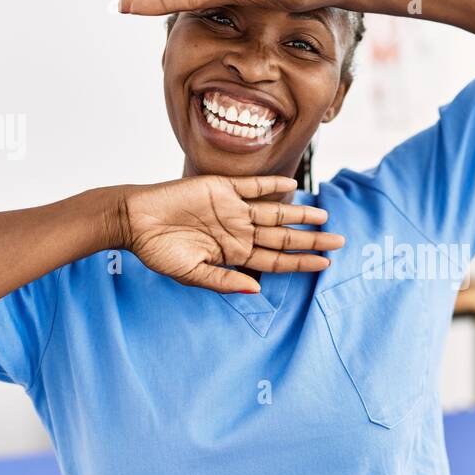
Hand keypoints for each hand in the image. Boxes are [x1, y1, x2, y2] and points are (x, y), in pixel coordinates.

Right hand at [117, 175, 343, 292]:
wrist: (135, 219)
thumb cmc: (159, 251)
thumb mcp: (192, 274)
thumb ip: (225, 281)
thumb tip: (257, 289)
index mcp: (235, 254)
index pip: (276, 261)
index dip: (301, 263)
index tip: (325, 264)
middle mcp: (239, 232)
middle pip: (283, 237)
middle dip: (311, 240)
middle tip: (340, 241)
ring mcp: (233, 210)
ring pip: (276, 212)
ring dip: (300, 213)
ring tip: (325, 216)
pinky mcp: (222, 189)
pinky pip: (254, 186)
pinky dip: (273, 185)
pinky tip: (294, 185)